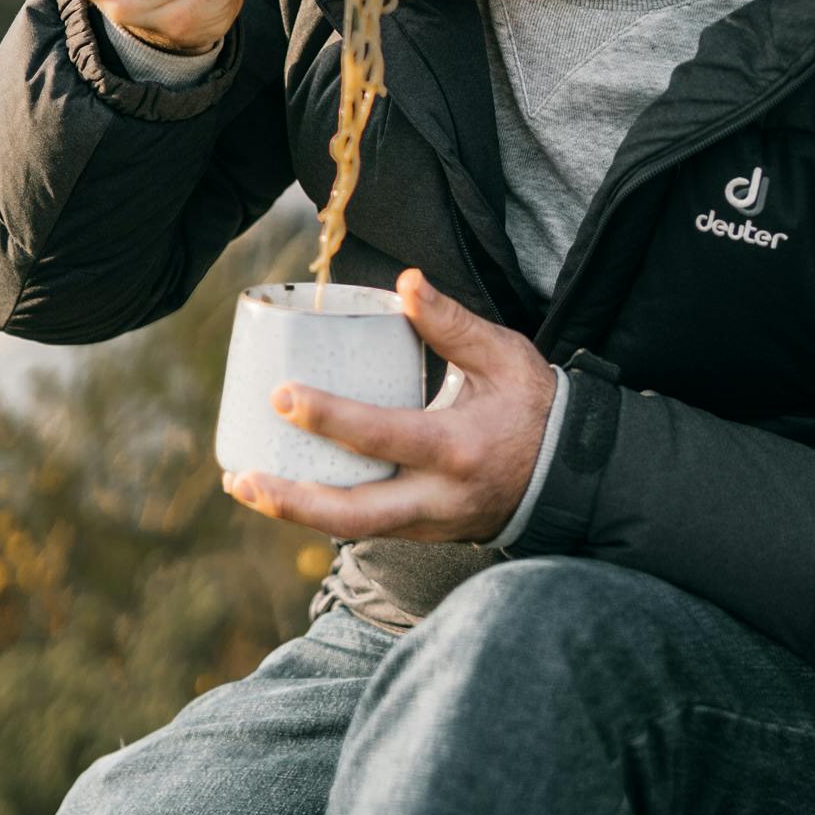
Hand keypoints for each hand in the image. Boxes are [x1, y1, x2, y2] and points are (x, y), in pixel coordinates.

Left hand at [223, 270, 557, 544]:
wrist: (572, 474)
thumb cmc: (534, 405)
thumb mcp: (503, 356)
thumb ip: (452, 322)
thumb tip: (406, 281)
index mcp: (457, 448)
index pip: (382, 437)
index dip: (329, 418)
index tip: (281, 397)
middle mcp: (440, 498)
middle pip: (353, 515)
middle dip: (291, 501)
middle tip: (241, 476)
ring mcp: (431, 525)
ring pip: (353, 530)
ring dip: (296, 512)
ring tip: (246, 485)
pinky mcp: (426, 532)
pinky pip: (366, 527)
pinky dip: (324, 510)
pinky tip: (289, 487)